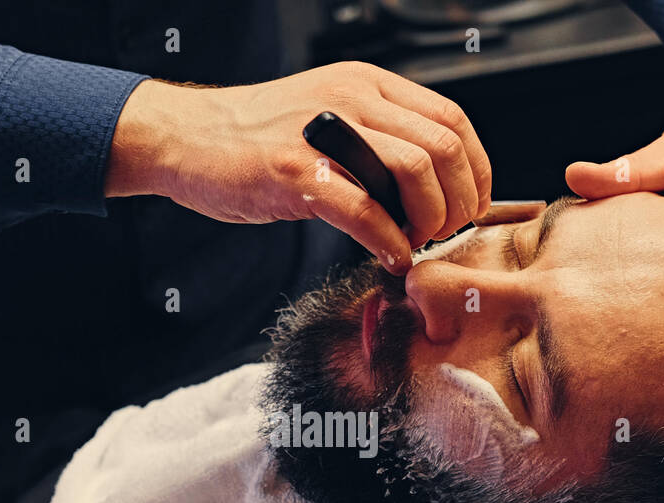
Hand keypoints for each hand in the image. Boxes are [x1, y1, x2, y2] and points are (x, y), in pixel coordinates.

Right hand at [106, 62, 492, 273]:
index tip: (471, 204)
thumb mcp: (328, 117)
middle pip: (442, 146)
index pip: (451, 118)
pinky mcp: (295, 172)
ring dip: (429, 220)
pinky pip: (365, 210)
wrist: (188, 137)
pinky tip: (391, 256)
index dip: (475, 169)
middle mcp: (351, 98)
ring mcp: (323, 133)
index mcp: (366, 84)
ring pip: (414, 171)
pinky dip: (390, 241)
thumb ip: (376, 137)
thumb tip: (429, 183)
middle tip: (445, 232)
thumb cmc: (256, 138)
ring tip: (417, 243)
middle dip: (457, 201)